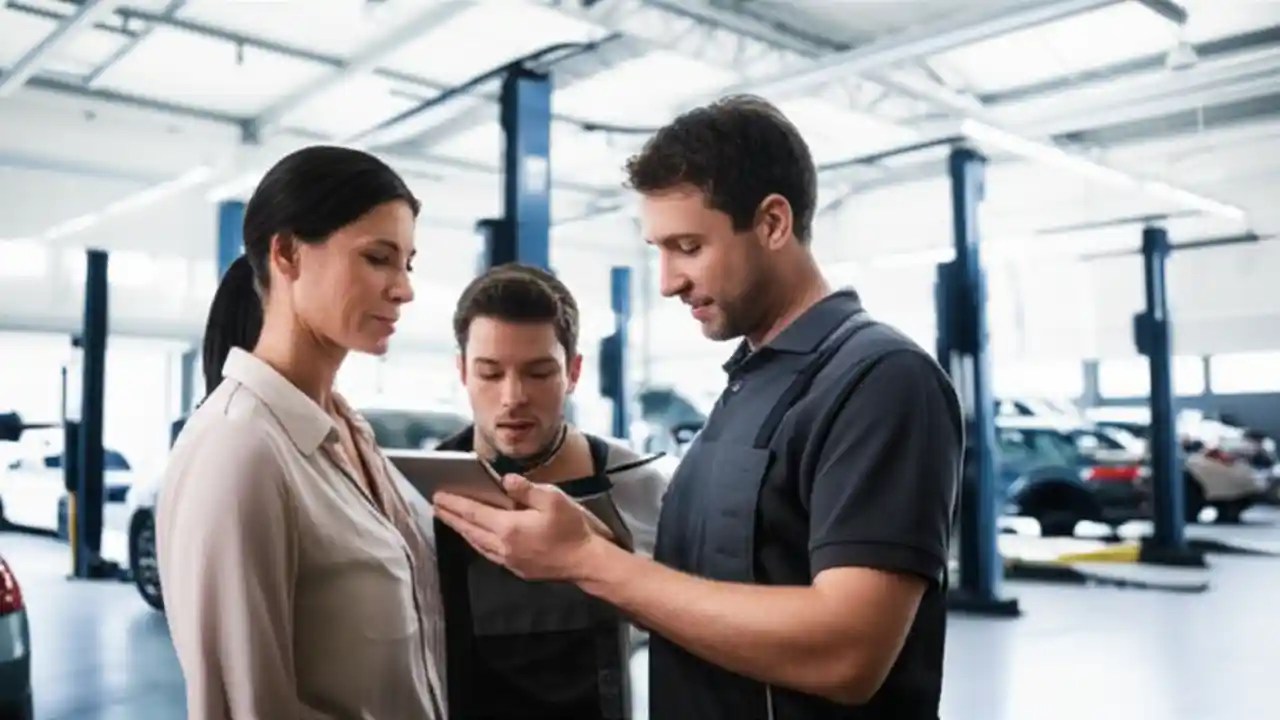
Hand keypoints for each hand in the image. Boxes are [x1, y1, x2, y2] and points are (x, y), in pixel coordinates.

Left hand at [433, 474, 602, 581]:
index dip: (454, 503)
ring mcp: (509, 560)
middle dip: (452, 517)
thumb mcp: (553, 499)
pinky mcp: (517, 569)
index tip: (438, 496)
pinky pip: (489, 553)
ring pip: (477, 544)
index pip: (473, 513)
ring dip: (463, 531)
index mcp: (508, 527)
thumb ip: (525, 489)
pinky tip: (478, 538)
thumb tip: (505, 480)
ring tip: (452, 520)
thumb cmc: (572, 529)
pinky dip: (477, 542)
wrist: (586, 562)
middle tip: (437, 506)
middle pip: (470, 530)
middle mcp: (503, 546)